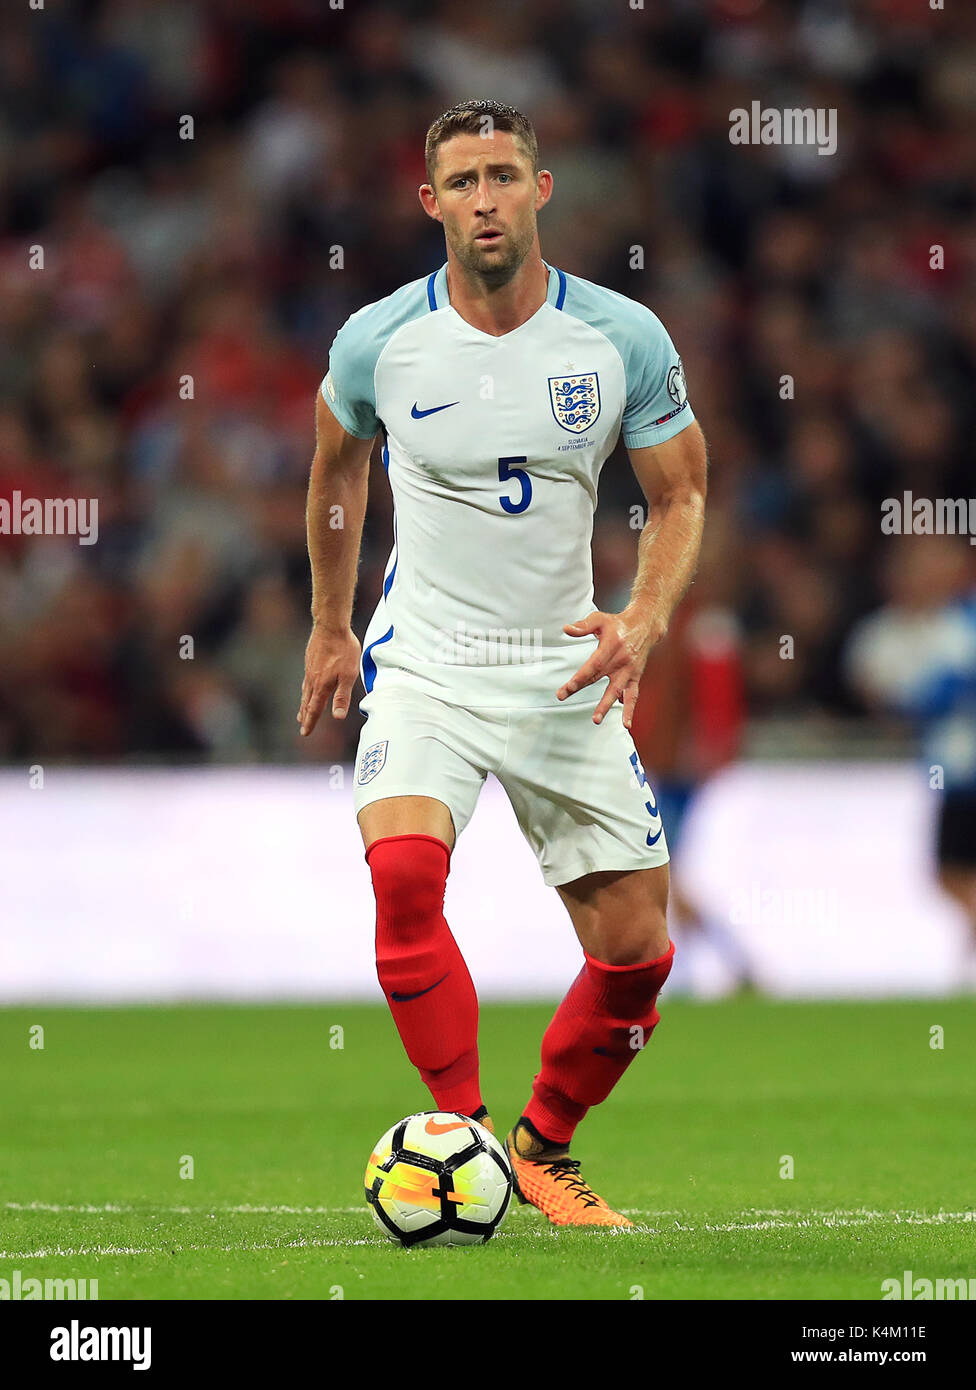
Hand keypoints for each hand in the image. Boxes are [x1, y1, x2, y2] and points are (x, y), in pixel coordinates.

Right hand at [297, 623, 361, 735]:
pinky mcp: (310, 660)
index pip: (314, 709)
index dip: (310, 722)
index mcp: (322, 686)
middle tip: (302, 727)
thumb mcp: (348, 675)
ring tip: (301, 712)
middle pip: (307, 702)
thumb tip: (338, 717)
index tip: (305, 733)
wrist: (330, 625)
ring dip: (303, 704)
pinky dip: (305, 690)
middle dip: (305, 716)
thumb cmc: (343, 649)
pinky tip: (307, 687)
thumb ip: (342, 696)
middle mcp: (313, 679)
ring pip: (305, 691)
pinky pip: (306, 680)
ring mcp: (310, 669)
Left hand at [557, 607, 665, 726]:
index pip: (593, 664)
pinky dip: (630, 709)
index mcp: (611, 645)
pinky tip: (626, 724)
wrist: (645, 626)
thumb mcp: (601, 619)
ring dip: (606, 705)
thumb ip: (584, 625)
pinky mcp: (635, 676)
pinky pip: (633, 695)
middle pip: (598, 677)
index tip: (565, 688)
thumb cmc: (619, 624)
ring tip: (596, 720)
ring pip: (616, 690)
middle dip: (580, 688)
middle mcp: (621, 660)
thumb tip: (566, 629)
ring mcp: (629, 670)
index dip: (579, 677)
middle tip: (563, 696)